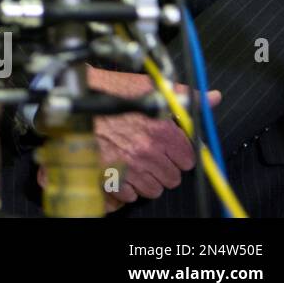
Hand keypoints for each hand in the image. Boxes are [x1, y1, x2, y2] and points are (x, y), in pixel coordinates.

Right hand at [37, 66, 221, 209]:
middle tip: (149, 156)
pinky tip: (120, 171)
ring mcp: (130, 167)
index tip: (169, 148)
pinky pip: (130, 196)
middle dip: (163, 169)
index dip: (179, 153)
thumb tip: (212, 97)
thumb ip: (185, 95)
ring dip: (147, 180)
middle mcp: (148, 152)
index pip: (189, 158)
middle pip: (172, 178)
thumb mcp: (147, 86)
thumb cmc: (107, 90)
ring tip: (134, 164)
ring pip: (154, 190)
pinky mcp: (111, 178)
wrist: (72, 100)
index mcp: (162, 131)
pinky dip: (127, 188)